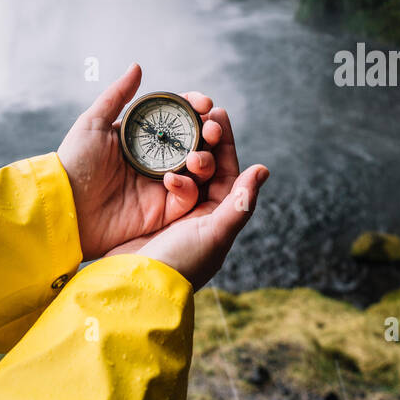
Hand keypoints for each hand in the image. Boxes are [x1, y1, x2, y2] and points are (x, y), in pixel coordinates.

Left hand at [57, 63, 223, 259]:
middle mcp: (156, 159)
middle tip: (212, 126)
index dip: (193, 107)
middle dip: (210, 131)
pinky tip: (173, 179)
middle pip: (195, 141)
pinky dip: (187, 187)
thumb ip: (118, 95)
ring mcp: (161, 185)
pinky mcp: (162, 211)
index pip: (177, 117)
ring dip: (206, 158)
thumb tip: (137, 67)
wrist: (65, 205)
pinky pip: (187, 198)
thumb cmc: (74, 162)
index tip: (204, 102)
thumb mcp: (93, 123)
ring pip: (199, 169)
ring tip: (196, 155)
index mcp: (143, 137)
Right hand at [106, 110, 268, 290]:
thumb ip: (240, 202)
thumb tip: (263, 169)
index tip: (218, 113)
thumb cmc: (182, 263)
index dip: (225, 142)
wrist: (135, 286)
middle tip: (200, 122)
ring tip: (182, 146)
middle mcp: (198, 212)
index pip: (228, 172)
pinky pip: (157, 177)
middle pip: (205, 167)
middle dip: (204, 142)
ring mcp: (171, 210)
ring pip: (182, 169)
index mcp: (218, 217)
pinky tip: (157, 157)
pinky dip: (160, 164)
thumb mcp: (215, 233)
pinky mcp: (147, 209)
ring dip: (183, 152)